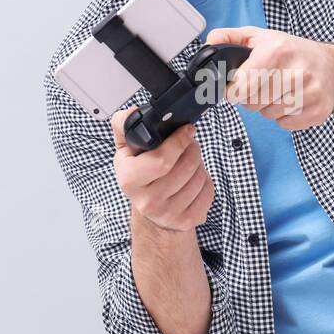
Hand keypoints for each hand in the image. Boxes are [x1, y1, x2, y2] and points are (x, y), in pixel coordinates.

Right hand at [110, 110, 213, 231]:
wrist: (150, 210)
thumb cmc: (140, 175)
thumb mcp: (127, 149)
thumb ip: (125, 125)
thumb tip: (132, 112)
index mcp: (130, 180)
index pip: (162, 160)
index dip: (179, 141)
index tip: (187, 130)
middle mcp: (147, 201)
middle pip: (186, 166)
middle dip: (192, 149)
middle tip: (189, 145)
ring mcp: (168, 214)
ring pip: (199, 177)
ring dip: (199, 164)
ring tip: (188, 162)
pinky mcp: (187, 221)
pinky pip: (208, 191)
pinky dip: (206, 180)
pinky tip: (194, 179)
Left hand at [204, 26, 333, 130]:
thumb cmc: (294, 52)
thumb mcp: (261, 37)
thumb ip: (230, 38)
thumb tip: (209, 43)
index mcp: (277, 51)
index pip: (242, 86)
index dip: (235, 90)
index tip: (238, 86)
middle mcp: (296, 72)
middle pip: (252, 103)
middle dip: (252, 97)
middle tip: (264, 85)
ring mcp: (309, 94)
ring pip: (267, 115)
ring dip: (268, 107)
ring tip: (281, 90)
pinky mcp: (317, 112)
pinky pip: (284, 124)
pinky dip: (283, 116)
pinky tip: (293, 100)